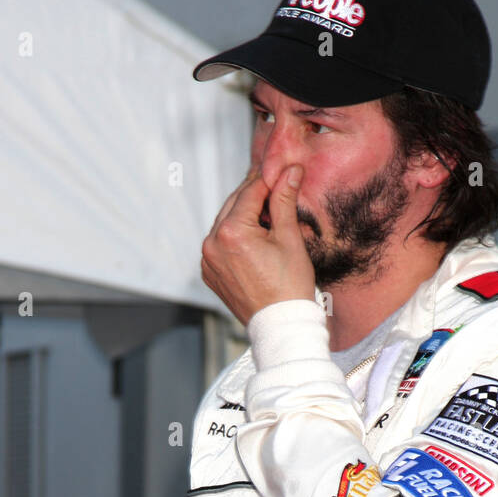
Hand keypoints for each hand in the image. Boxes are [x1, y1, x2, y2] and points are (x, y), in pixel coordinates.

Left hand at [200, 164, 315, 325]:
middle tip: (277, 189)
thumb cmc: (289, 287)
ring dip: (244, 215)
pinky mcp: (209, 272)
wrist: (281, 325)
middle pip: (234, 204)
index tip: (284, 172)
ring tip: (268, 219)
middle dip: (255, 196)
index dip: (269, 179)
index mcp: (231, 232)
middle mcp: (212, 243)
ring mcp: (208, 259)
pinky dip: (234, 236)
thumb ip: (284, 201)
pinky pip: (220, 243)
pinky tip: (254, 240)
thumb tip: (290, 171)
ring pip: (225, 222)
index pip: (250, 192)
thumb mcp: (289, 239)